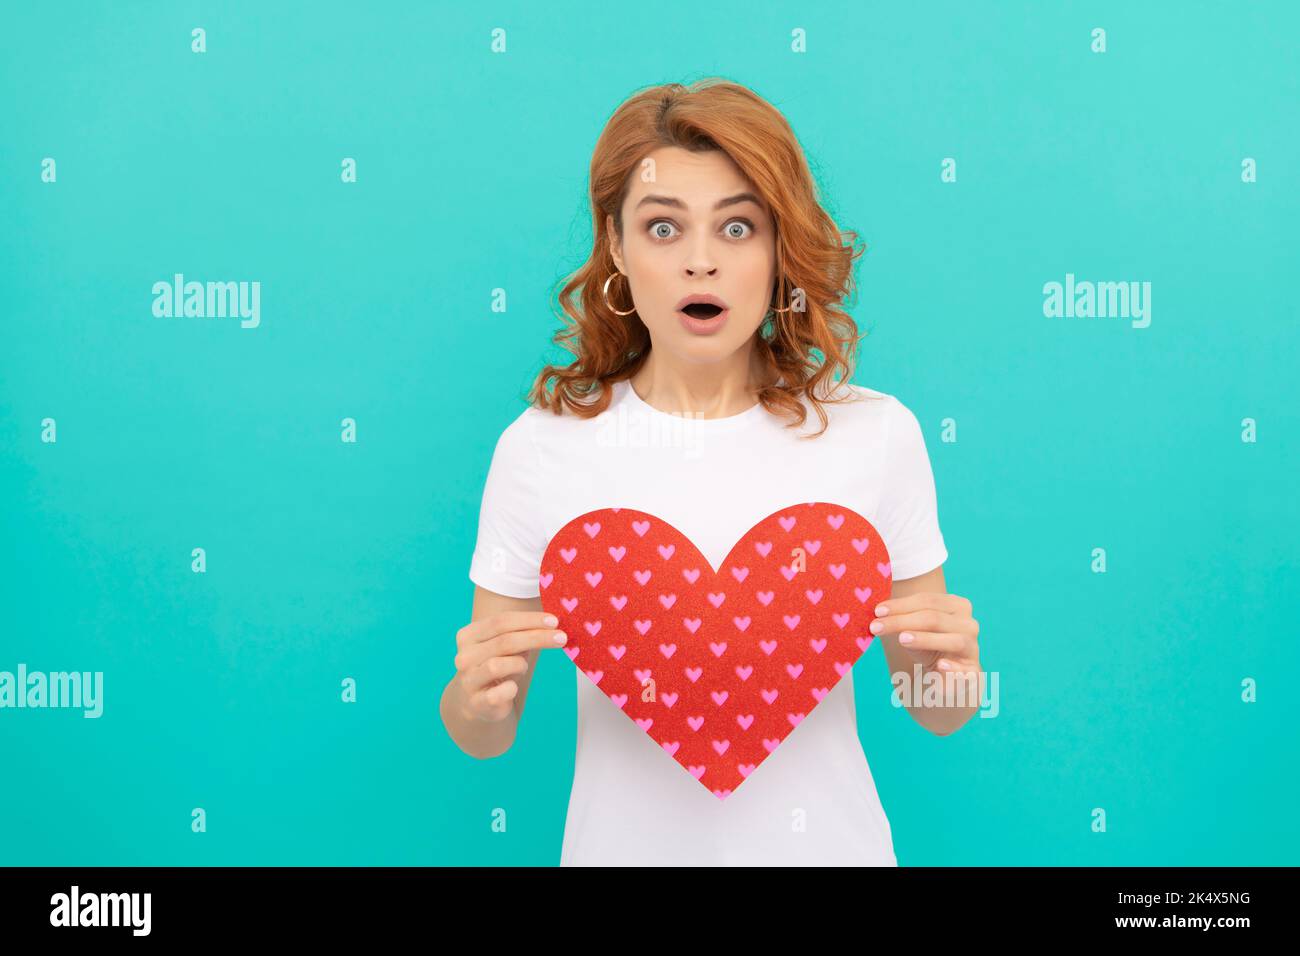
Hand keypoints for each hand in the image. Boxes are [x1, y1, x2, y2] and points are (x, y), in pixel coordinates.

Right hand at [452, 611, 567, 721]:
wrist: (477, 703)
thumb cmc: (497, 667)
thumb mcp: (507, 646)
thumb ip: (522, 633)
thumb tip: (552, 624)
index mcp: (468, 636)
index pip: (501, 621)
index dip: (529, 620)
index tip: (554, 621)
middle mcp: (463, 656)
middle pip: (504, 641)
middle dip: (536, 637)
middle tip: (561, 637)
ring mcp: (468, 680)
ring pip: (499, 665)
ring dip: (520, 665)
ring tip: (521, 668)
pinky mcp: (476, 703)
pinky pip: (501, 692)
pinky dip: (512, 688)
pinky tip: (512, 687)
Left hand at [869, 592, 979, 679]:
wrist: (947, 676)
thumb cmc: (928, 646)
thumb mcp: (914, 630)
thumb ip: (901, 618)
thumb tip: (877, 612)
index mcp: (957, 606)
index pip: (927, 600)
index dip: (901, 604)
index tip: (877, 611)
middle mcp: (969, 624)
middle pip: (934, 618)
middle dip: (902, 621)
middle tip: (876, 627)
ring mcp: (972, 648)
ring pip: (953, 640)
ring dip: (926, 639)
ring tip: (902, 639)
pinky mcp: (973, 673)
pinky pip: (967, 671)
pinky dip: (954, 668)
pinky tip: (941, 666)